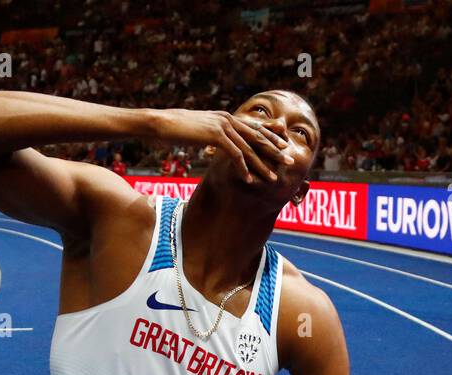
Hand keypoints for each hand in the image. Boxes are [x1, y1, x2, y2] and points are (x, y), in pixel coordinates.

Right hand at [148, 108, 292, 183]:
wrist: (160, 124)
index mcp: (226, 117)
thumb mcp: (198, 131)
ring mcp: (223, 126)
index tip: (284, 147)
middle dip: (276, 151)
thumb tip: (216, 142)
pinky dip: (243, 169)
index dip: (271, 137)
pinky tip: (249, 181)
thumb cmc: (176, 130)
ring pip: (250, 148)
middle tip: (290, 161)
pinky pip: (235, 155)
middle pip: (258, 137)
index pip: (254, 127)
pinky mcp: (216, 136)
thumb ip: (211, 134)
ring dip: (263, 165)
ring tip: (274, 178)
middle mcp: (228, 119)